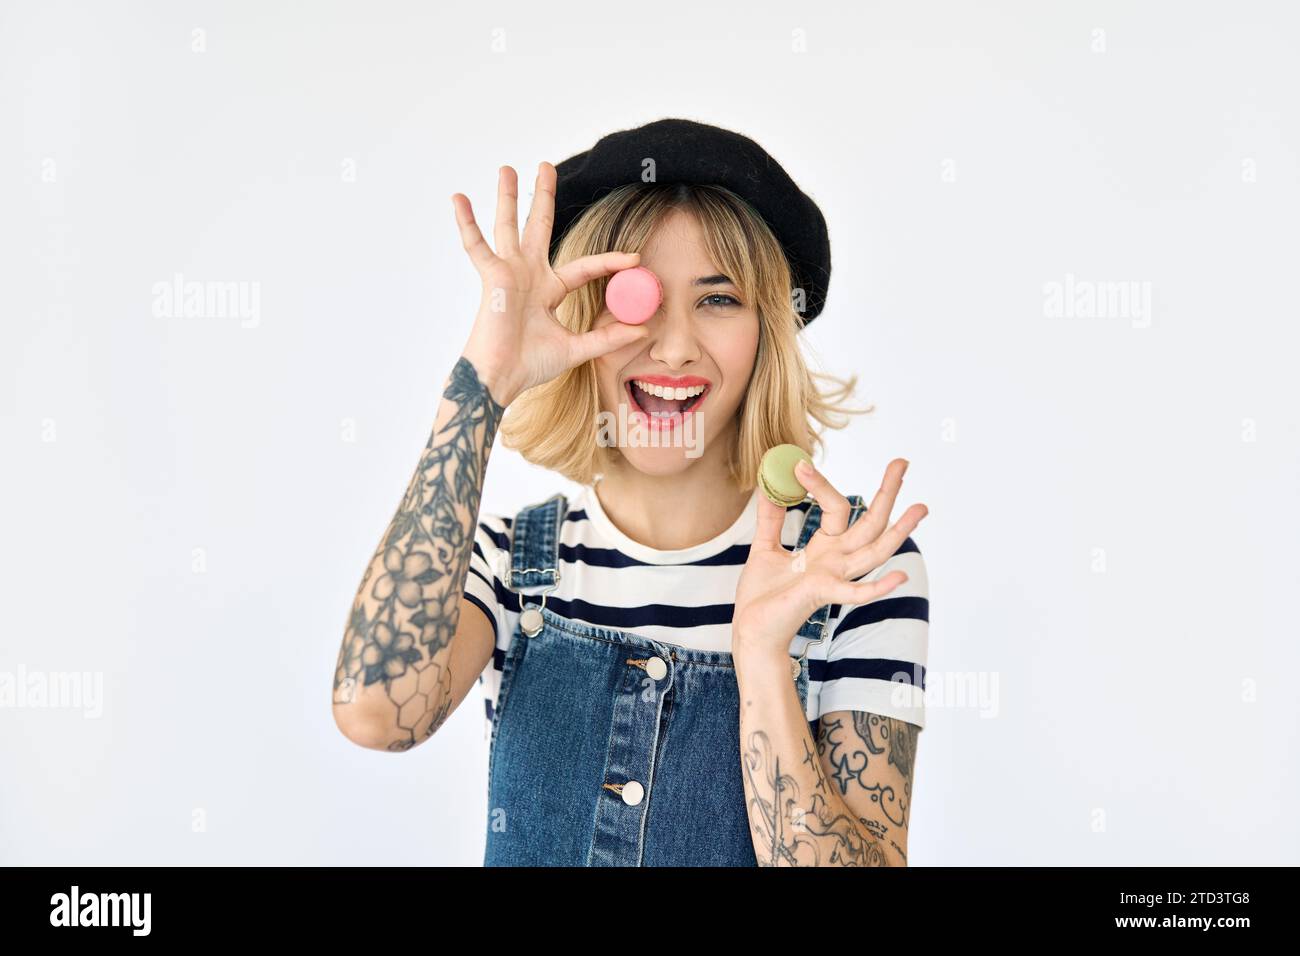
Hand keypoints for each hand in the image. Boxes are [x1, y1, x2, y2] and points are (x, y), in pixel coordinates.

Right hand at [452, 162, 649, 405]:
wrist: (502, 378)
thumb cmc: (531, 365)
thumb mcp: (577, 348)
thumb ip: (607, 337)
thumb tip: (642, 331)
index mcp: (549, 290)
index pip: (585, 267)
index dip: (610, 262)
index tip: (635, 258)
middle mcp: (529, 275)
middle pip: (539, 227)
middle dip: (542, 197)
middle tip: (546, 166)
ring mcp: (509, 273)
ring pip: (509, 226)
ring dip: (508, 197)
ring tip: (507, 168)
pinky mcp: (492, 277)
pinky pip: (476, 246)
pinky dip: (466, 222)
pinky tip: (458, 197)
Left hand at [732, 458, 928, 659]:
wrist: (751, 631)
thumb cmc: (762, 596)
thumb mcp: (764, 548)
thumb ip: (771, 519)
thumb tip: (769, 484)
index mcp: (824, 548)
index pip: (837, 507)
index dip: (821, 484)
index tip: (800, 463)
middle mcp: (836, 561)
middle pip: (870, 523)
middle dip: (887, 494)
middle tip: (902, 462)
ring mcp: (834, 578)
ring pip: (873, 552)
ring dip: (899, 532)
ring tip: (920, 508)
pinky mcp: (824, 595)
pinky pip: (856, 593)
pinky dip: (878, 588)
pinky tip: (899, 577)